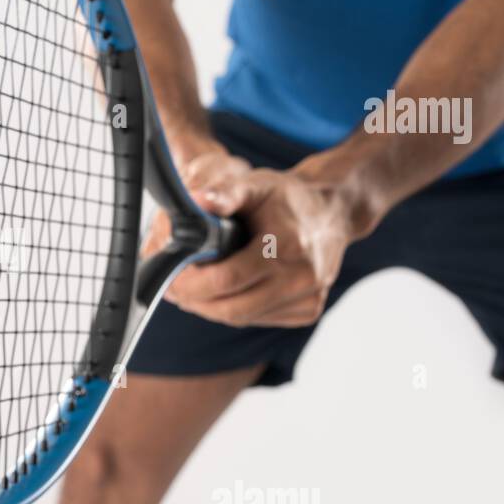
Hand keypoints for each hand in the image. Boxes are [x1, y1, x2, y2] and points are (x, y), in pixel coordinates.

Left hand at [154, 160, 355, 327]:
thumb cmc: (288, 197)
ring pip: (244, 317)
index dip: (191, 284)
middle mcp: (300, 277)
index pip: (227, 279)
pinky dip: (237, 311)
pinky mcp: (310, 309)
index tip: (170, 279)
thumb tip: (194, 202)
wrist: (333, 211)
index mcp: (284, 246)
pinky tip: (225, 296)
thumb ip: (225, 193)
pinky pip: (261, 319)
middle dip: (196, 302)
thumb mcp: (256, 184)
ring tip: (192, 293)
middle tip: (174, 290)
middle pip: (232, 308)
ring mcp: (308, 297)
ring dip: (212, 309)